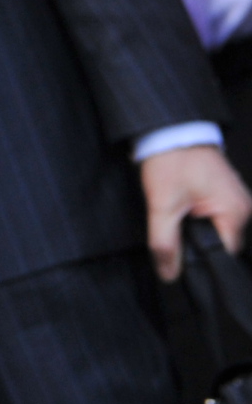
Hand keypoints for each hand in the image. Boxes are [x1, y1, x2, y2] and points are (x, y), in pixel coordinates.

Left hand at [142, 143, 251, 281]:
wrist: (168, 130)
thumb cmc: (170, 160)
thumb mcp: (162, 204)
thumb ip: (165, 242)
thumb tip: (169, 273)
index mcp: (235, 212)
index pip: (222, 253)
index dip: (200, 260)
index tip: (180, 260)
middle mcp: (242, 208)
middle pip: (220, 244)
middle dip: (196, 244)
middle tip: (173, 234)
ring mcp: (235, 200)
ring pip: (216, 232)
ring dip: (195, 231)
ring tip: (177, 219)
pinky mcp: (224, 194)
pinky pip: (214, 218)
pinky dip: (197, 220)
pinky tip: (182, 213)